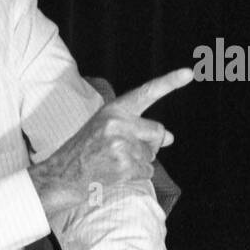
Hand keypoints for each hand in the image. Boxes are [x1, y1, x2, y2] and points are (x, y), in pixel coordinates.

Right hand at [29, 68, 194, 212]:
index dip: (169, 82)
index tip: (189, 73)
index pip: (146, 93)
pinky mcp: (124, 164)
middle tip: (124, 151)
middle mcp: (118, 122)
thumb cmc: (86, 151)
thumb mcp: (108, 130)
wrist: (61, 175)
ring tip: (112, 162)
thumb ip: (138, 128)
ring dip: (139, 162)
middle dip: (150, 144)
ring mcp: (121, 143)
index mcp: (114, 109)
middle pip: (157, 131)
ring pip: (151, 155)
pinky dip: (136, 175)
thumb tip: (170, 137)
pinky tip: (115, 173)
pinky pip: (147, 171)